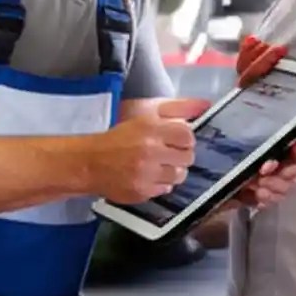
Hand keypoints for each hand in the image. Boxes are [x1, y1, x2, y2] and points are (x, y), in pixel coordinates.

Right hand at [87, 98, 206, 203]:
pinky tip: (148, 177)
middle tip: (167, 154)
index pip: (187, 135)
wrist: (90, 162)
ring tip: (158, 167)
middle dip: (180, 156)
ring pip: (179, 175)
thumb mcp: (144, 116)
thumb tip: (204, 104)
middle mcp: (150, 151)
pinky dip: (159, 184)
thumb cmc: (118, 138)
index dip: (185, 140)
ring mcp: (146, 173)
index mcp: (151, 129)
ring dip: (172, 171)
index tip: (178, 141)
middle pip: (187, 157)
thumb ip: (176, 109)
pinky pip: (165, 189)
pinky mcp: (142, 191)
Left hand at [229, 36, 295, 209]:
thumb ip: (249, 63)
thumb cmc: (235, 113)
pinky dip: (265, 196)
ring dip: (274, 183)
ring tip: (257, 178)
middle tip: (271, 164)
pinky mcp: (264, 190)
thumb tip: (254, 40)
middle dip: (289, 164)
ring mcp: (277, 171)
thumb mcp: (240, 85)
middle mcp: (286, 149)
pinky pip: (274, 198)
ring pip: (288, 182)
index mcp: (286, 125)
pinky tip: (253, 192)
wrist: (210, 146)